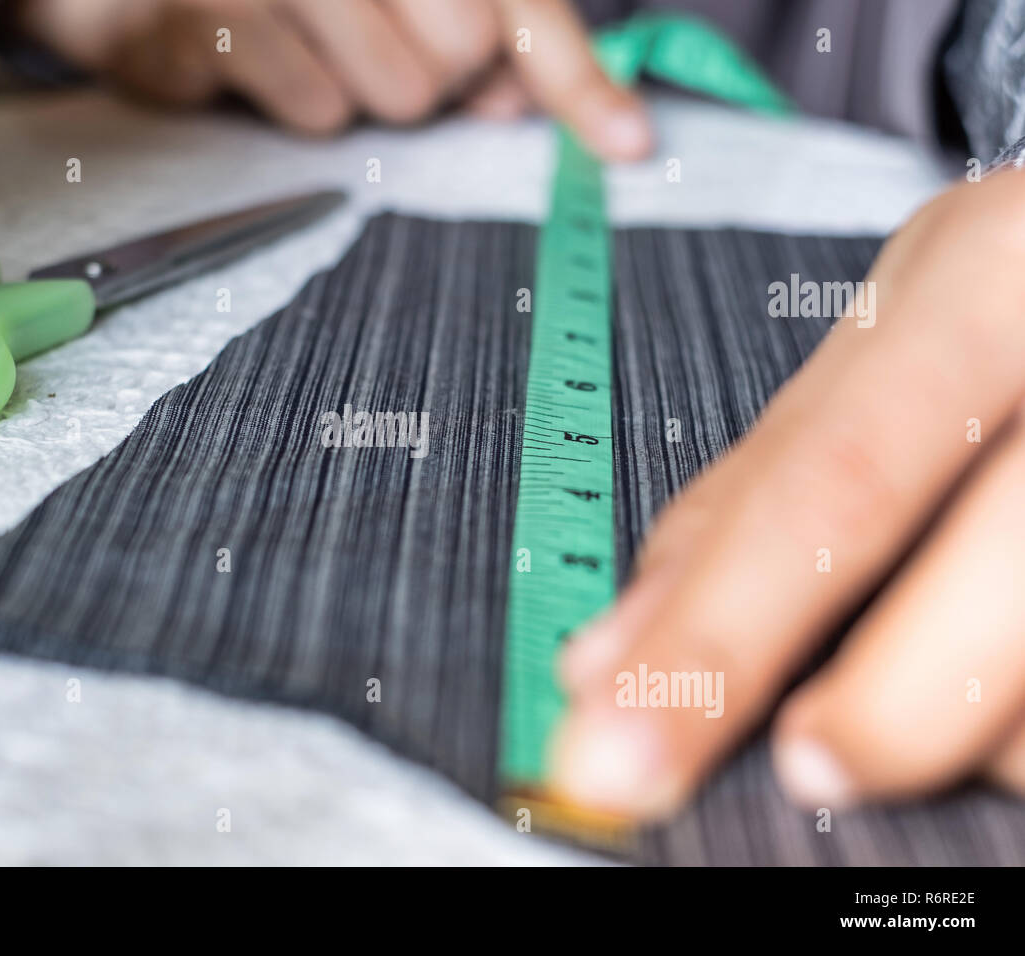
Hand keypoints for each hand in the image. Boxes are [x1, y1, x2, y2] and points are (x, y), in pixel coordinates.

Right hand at [5, 0, 650, 158]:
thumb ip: (464, 26)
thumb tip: (517, 97)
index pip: (513, 6)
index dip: (575, 77)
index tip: (631, 143)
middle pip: (450, 67)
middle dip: (420, 79)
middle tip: (359, 43)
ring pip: (376, 101)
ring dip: (342, 94)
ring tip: (287, 42)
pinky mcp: (201, 21)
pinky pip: (301, 111)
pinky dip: (278, 101)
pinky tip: (234, 49)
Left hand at [553, 169, 1024, 818]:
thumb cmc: (1024, 309)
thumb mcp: (892, 344)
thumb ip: (757, 491)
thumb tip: (613, 649)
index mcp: (986, 282)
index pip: (826, 486)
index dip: (717, 633)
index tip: (618, 744)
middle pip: (979, 580)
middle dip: (873, 711)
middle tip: (807, 764)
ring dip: (974, 724)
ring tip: (936, 686)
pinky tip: (1000, 687)